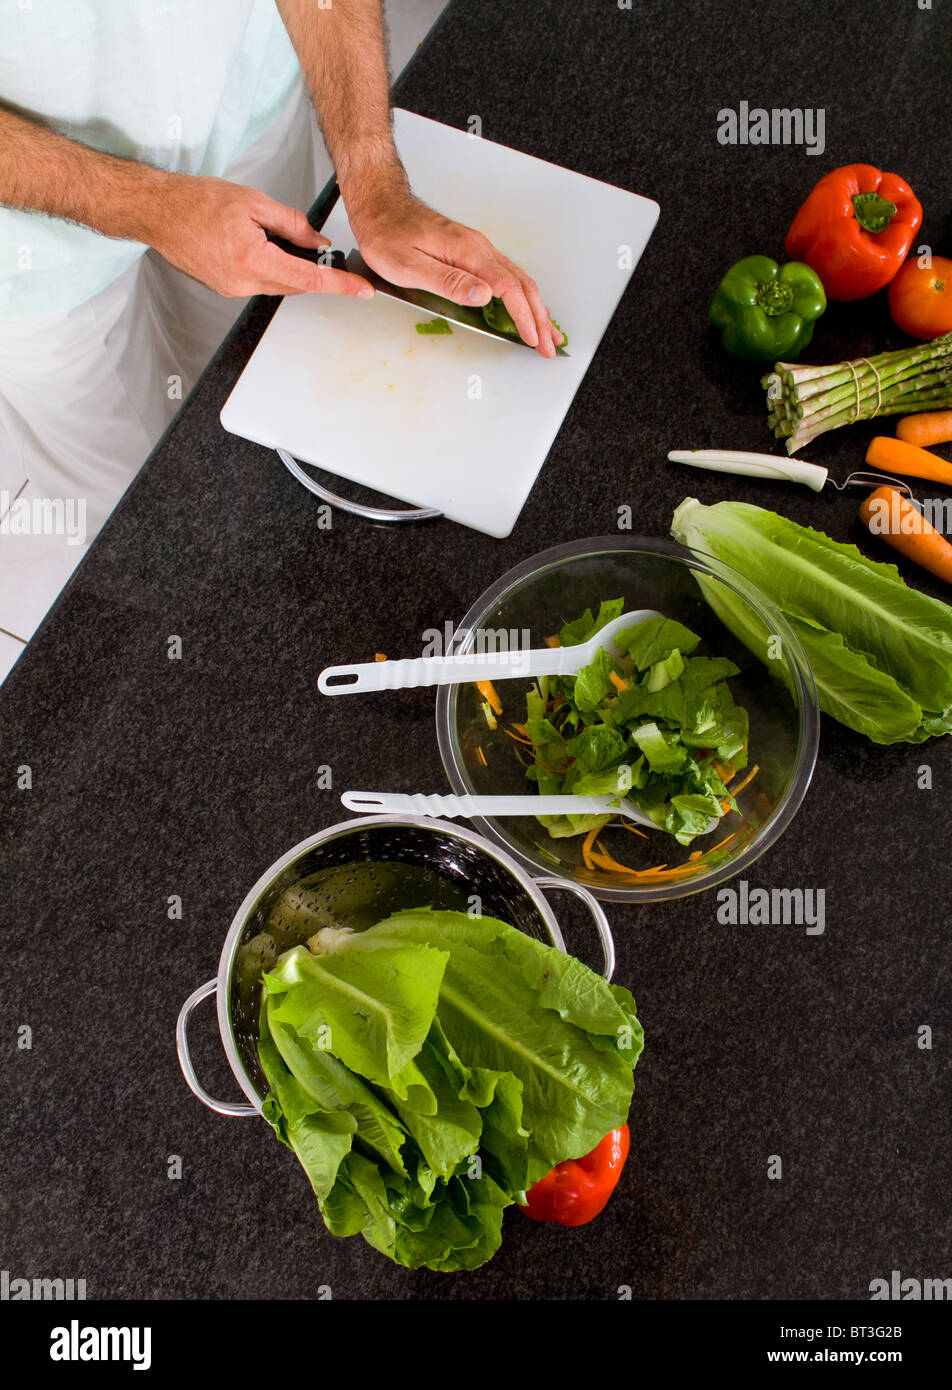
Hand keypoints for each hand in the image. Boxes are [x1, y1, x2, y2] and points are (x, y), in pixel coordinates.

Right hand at [148, 173, 373, 298]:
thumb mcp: (253, 201)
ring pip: (278, 284)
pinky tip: (257, 247)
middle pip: (295, 284)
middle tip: (316, 249)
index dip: (340, 285)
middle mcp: (243, 281)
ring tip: (268, 237)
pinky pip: (260, 283)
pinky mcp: (226, 288)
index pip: (309, 279)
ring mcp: (233, 289)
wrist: (159, 212)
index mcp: (252, 259)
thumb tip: (318, 242)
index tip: (362, 290)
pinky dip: (269, 268)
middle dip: (310, 269)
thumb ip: (292, 223)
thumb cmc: (197, 202)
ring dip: (287, 267)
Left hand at [346, 176, 563, 357]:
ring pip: (518, 280)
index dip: (524, 316)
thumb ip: (449, 282)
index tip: (533, 338)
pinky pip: (506, 275)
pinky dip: (522, 296)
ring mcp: (477, 249)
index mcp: (468, 252)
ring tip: (547, 331)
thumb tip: (484, 295)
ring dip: (536, 307)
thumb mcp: (410, 265)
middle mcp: (478, 248)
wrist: (380, 204)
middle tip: (550, 344)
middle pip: (522, 284)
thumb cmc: (387, 234)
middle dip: (540, 317)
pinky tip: (525, 307)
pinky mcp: (471, 252)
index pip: (508, 288)